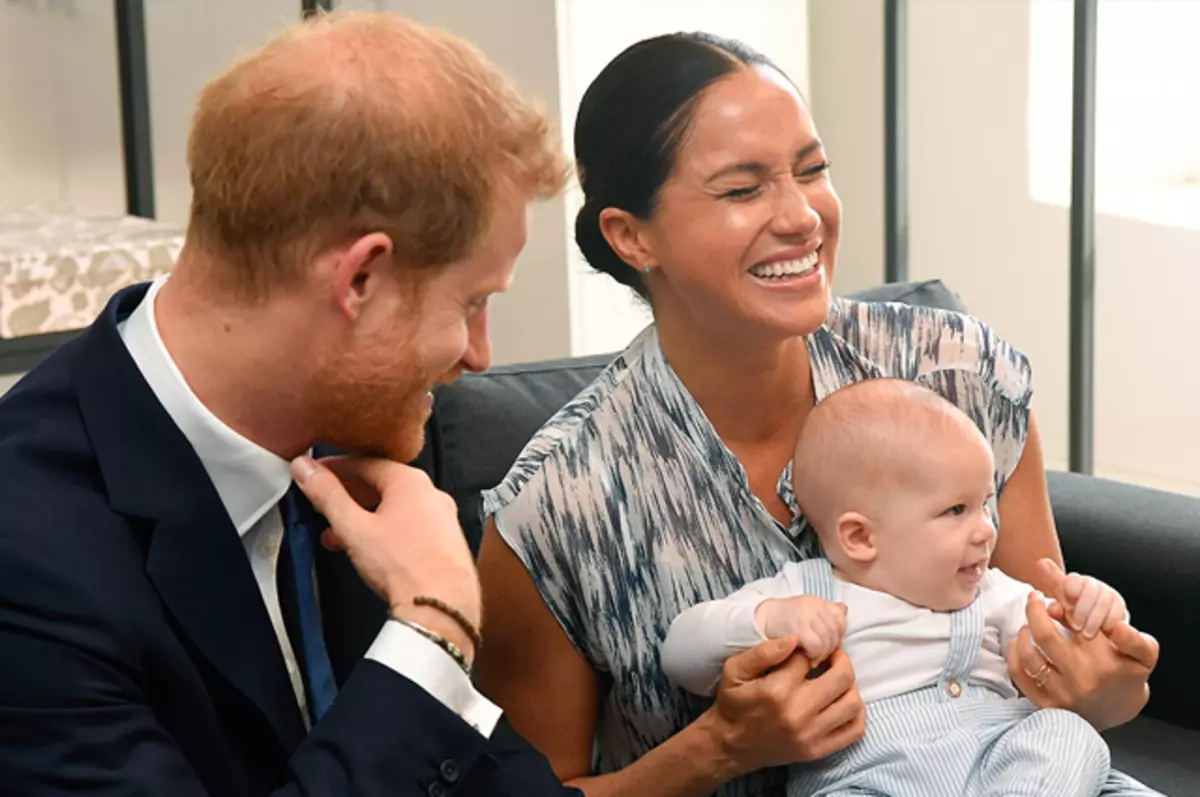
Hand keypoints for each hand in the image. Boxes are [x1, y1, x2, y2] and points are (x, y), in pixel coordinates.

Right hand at [291, 455, 480, 657]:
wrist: (442, 606)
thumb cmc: (406, 567)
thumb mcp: (354, 527)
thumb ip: (327, 495)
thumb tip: (307, 470)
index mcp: (411, 481)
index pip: (365, 463)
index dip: (333, 468)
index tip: (315, 473)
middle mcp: (431, 495)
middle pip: (380, 485)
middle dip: (346, 496)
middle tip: (323, 504)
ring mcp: (441, 518)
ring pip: (393, 508)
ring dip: (362, 518)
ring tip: (338, 535)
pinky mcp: (444, 542)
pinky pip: (408, 527)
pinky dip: (383, 532)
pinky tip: (367, 551)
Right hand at [704, 636, 865, 777]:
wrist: (730, 745)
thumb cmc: (733, 704)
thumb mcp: (734, 670)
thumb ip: (763, 651)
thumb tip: (795, 637)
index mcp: (777, 689)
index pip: (809, 657)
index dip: (809, 647)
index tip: (806, 647)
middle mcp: (798, 712)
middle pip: (841, 676)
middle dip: (840, 659)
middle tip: (831, 655)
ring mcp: (811, 734)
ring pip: (852, 703)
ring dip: (850, 685)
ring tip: (836, 678)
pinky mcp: (817, 750)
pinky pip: (854, 732)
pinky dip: (857, 714)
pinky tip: (844, 702)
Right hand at [755, 596, 846, 665]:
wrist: (757, 621)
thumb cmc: (782, 621)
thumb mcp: (805, 611)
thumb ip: (825, 612)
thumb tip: (844, 609)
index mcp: (817, 601)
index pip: (840, 618)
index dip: (837, 635)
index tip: (826, 645)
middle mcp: (814, 605)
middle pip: (835, 631)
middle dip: (830, 647)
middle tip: (819, 656)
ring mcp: (806, 616)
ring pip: (828, 640)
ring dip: (822, 654)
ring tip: (812, 658)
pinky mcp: (797, 628)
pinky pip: (816, 646)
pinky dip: (814, 655)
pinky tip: (806, 658)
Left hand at [1007, 561, 1157, 729]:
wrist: (1120, 711)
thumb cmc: (1129, 675)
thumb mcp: (1145, 654)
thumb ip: (1134, 637)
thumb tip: (1115, 624)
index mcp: (1104, 660)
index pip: (1075, 622)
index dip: (1061, 603)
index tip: (1056, 598)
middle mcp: (1080, 677)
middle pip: (1044, 634)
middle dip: (1034, 608)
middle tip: (1035, 598)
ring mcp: (1061, 693)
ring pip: (1027, 654)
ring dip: (1023, 631)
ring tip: (1031, 623)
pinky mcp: (1045, 704)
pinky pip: (1018, 674)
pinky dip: (1014, 653)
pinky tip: (1022, 642)